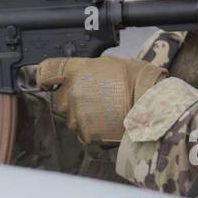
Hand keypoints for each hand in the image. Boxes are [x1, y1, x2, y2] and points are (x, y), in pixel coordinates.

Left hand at [34, 56, 166, 144]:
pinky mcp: (86, 134)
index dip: (45, 77)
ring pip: (71, 118)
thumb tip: (81, 76)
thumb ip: (88, 70)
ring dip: (82, 117)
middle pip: (59, 100)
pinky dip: (93, 131)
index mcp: (77, 71)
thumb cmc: (138, 82)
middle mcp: (72, 93)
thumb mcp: (111, 64)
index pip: (47, 71)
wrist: (152, 107)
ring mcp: (77, 115)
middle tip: (94, 100)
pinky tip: (108, 124)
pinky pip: (83, 133)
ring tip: (106, 113)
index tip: (45, 81)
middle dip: (71, 101)